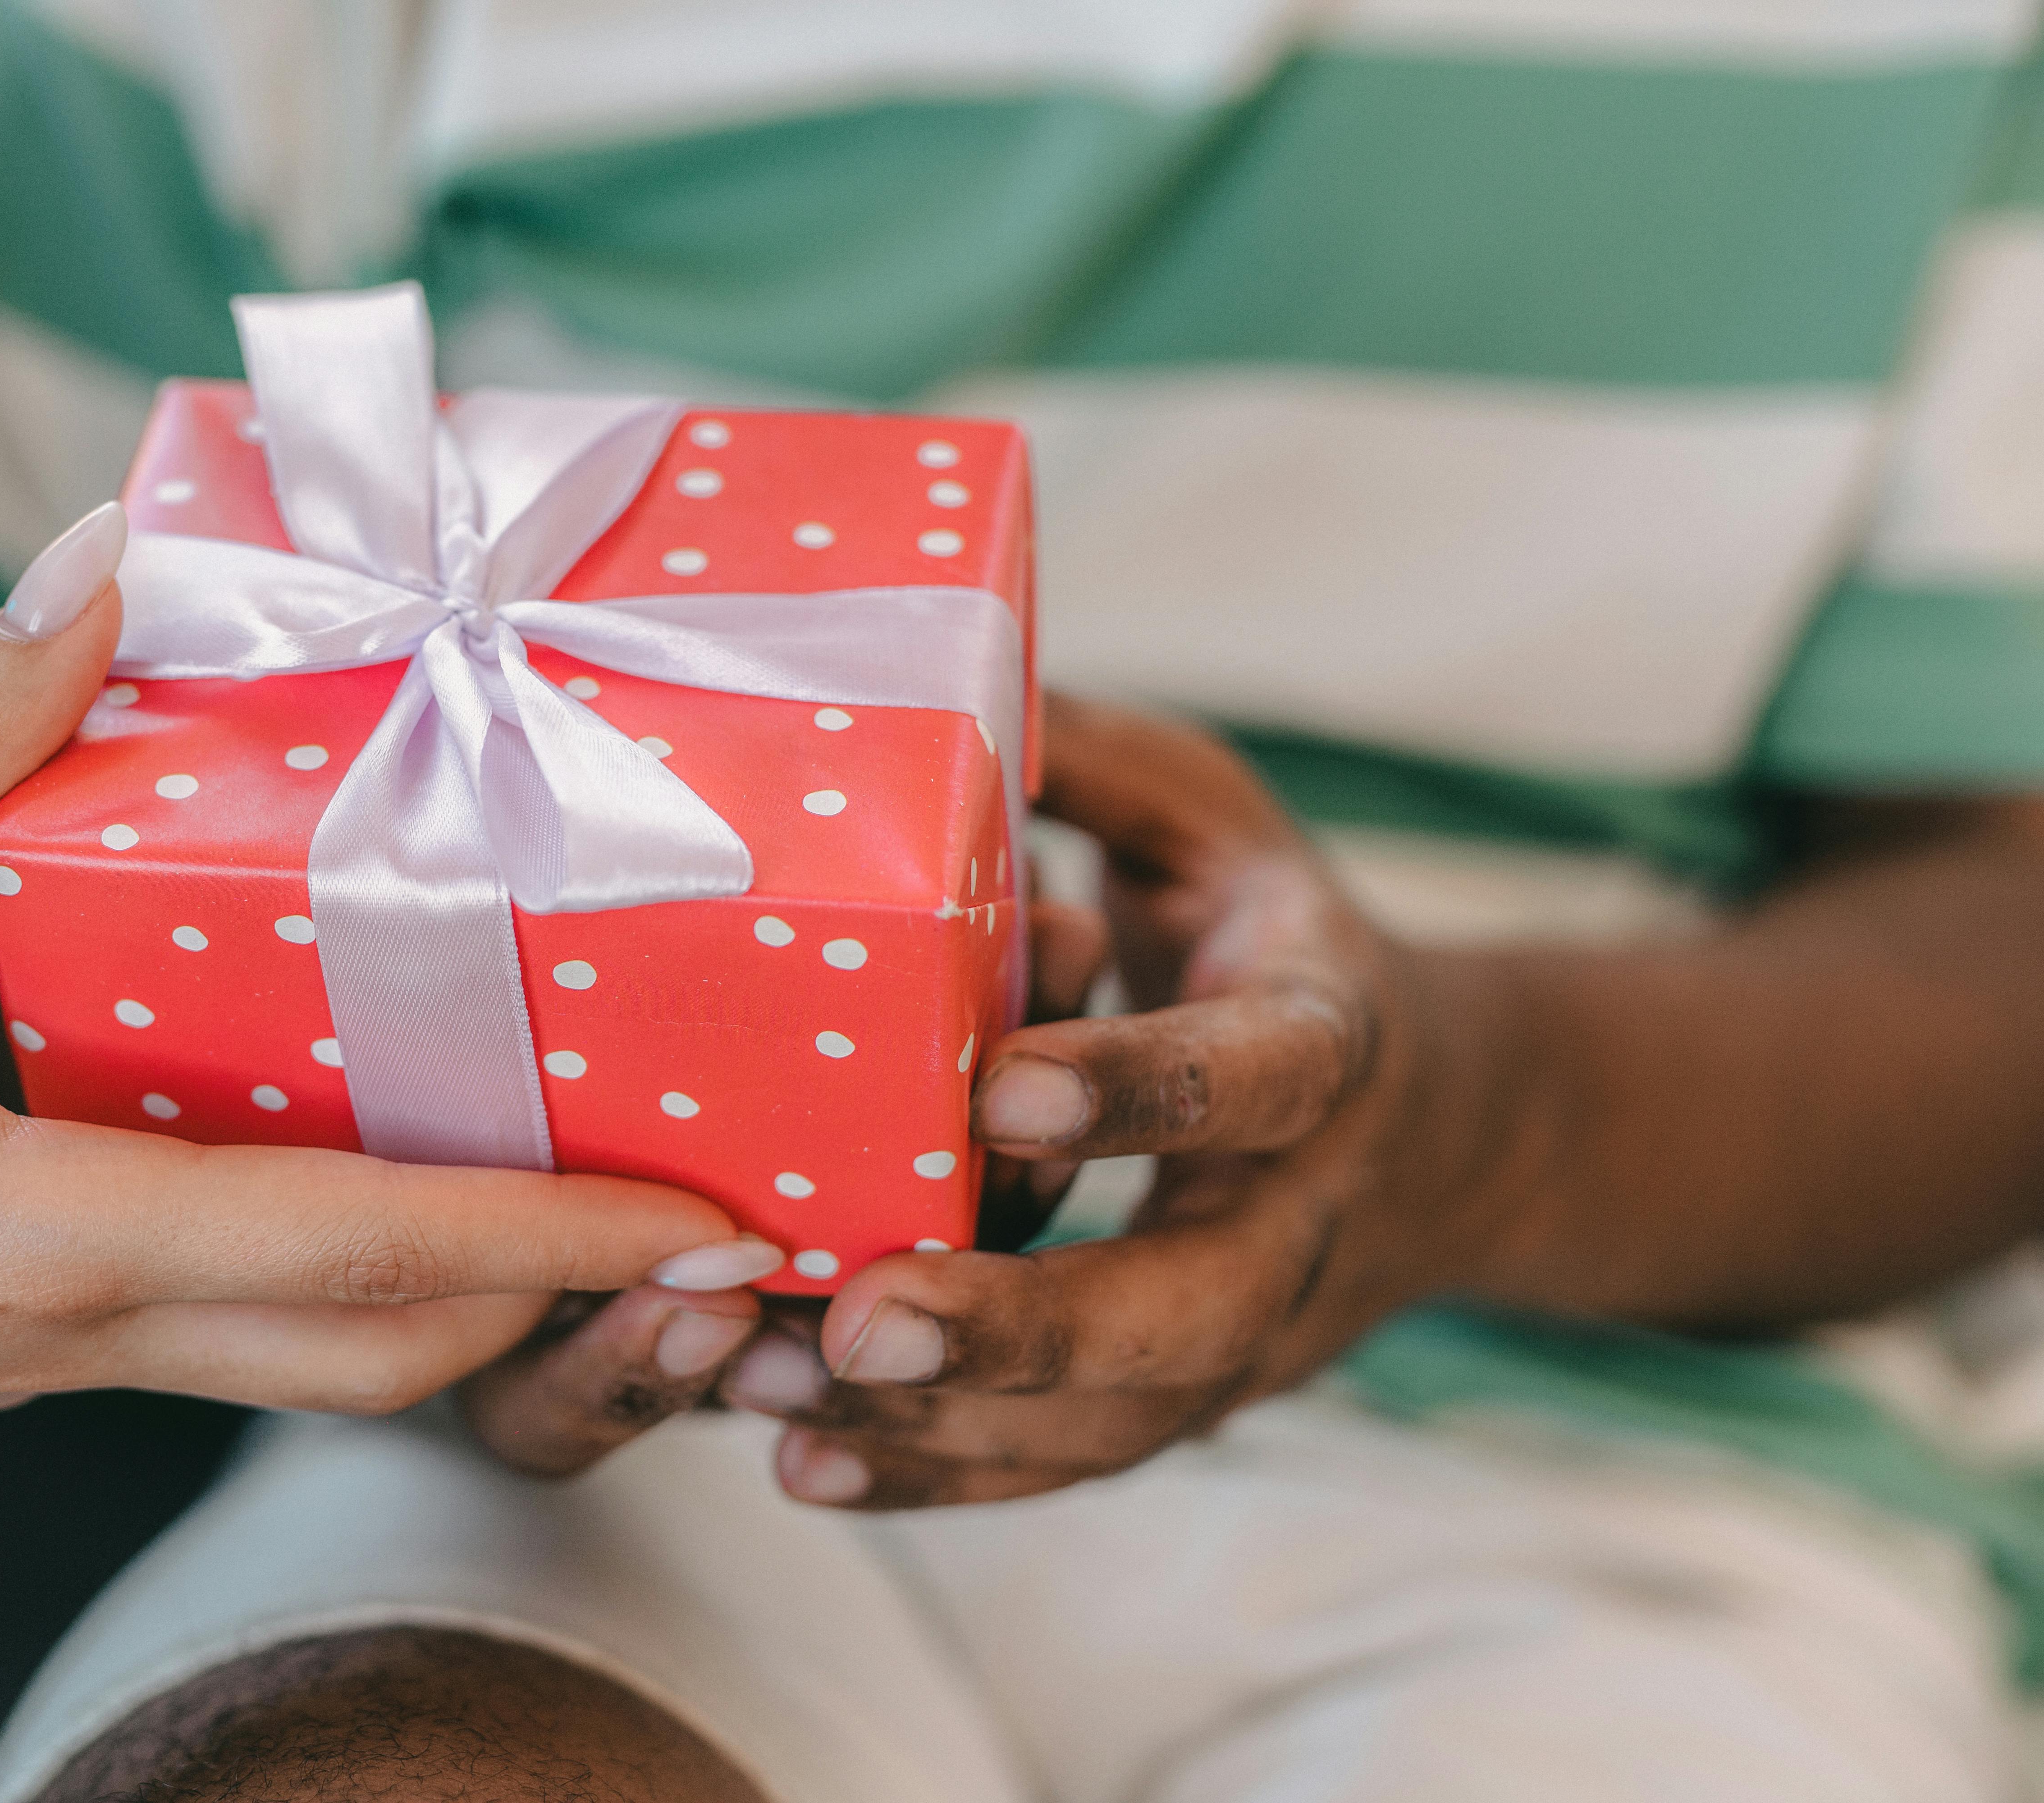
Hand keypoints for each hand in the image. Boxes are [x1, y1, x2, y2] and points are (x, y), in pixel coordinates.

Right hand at [0, 504, 736, 1597]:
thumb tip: (95, 588)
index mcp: (63, 1245)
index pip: (380, 1248)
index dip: (563, 1231)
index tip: (709, 1219)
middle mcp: (93, 1332)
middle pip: (392, 1355)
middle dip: (555, 1301)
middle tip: (675, 1214)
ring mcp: (58, 1359)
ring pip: (319, 1363)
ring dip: (456, 1299)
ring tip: (560, 1194)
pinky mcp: (15, 1342)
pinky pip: (227, 1331)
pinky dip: (333, 1273)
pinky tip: (348, 1173)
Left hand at [738, 695, 1496, 1506]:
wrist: (1443, 1128)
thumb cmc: (1273, 943)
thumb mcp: (1219, 824)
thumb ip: (1097, 767)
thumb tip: (941, 671)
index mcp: (1323, 1042)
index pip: (1247, 1076)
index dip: (1135, 1089)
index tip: (995, 1092)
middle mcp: (1299, 1211)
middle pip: (1185, 1306)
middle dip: (1027, 1324)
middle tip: (863, 1317)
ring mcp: (1251, 1329)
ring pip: (1114, 1417)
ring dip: (945, 1420)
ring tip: (772, 1390)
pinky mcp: (1189, 1396)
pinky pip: (1071, 1460)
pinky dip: (943, 1474)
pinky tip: (810, 1468)